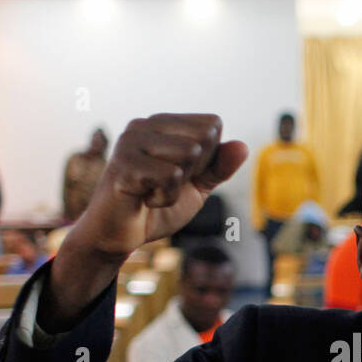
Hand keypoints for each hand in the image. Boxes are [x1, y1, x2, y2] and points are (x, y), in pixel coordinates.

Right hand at [67, 114, 246, 260]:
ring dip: (177, 187)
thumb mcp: (196, 187)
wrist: (118, 237)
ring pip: (188, 155)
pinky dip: (164, 198)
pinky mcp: (123, 164)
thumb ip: (219, 167)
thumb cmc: (155, 208)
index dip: (208, 159)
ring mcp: (131, 141)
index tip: (179, 175)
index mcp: (162, 124)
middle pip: (203, 139)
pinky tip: (143, 200)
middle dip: (193, 173)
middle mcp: (144, 125)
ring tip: (151, 192)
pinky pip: (170, 177)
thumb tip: (243, 146)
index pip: (212, 125)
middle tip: (163, 186)